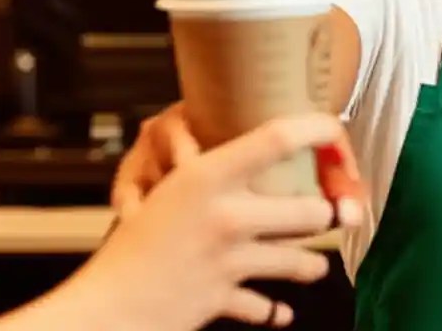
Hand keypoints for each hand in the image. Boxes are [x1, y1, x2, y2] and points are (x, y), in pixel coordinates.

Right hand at [70, 113, 357, 329]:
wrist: (103, 306)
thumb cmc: (132, 243)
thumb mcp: (172, 192)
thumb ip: (217, 177)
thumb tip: (265, 161)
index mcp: (207, 175)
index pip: (278, 138)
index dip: (318, 130)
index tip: (336, 131)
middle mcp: (225, 215)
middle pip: (310, 209)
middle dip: (328, 215)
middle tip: (338, 213)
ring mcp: (229, 261)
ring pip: (301, 261)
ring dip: (311, 264)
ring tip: (314, 263)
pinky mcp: (225, 300)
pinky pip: (267, 308)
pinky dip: (273, 311)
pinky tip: (278, 309)